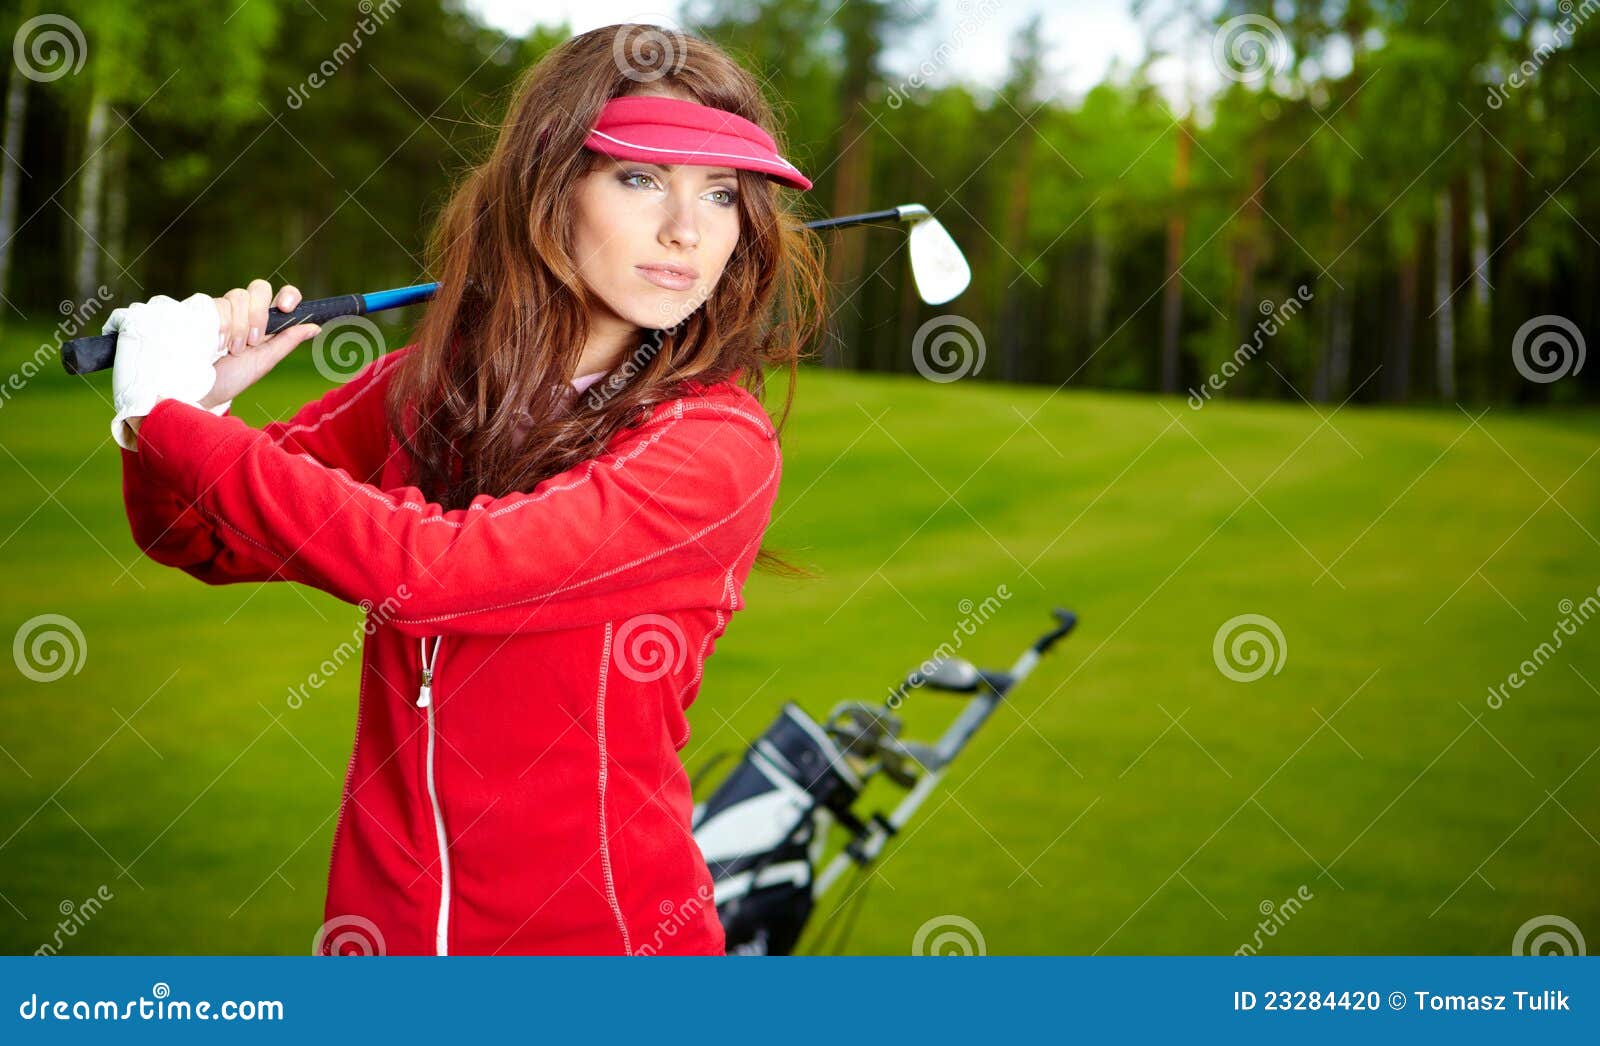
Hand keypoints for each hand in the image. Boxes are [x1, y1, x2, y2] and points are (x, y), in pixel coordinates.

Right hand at [199, 280, 320, 407]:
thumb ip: (287, 341)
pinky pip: (217, 303)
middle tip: (254, 341)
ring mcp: (223, 309)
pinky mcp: (202, 310)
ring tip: (232, 350)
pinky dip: (222, 326)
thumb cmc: (233, 378)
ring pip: (238, 295)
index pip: (282, 295)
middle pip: (260, 287)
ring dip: (239, 327)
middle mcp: (245, 311)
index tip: (286, 307)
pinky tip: (216, 344)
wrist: (199, 388)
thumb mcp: (264, 361)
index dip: (288, 295)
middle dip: (259, 313)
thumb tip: (315, 327)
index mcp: (265, 322)